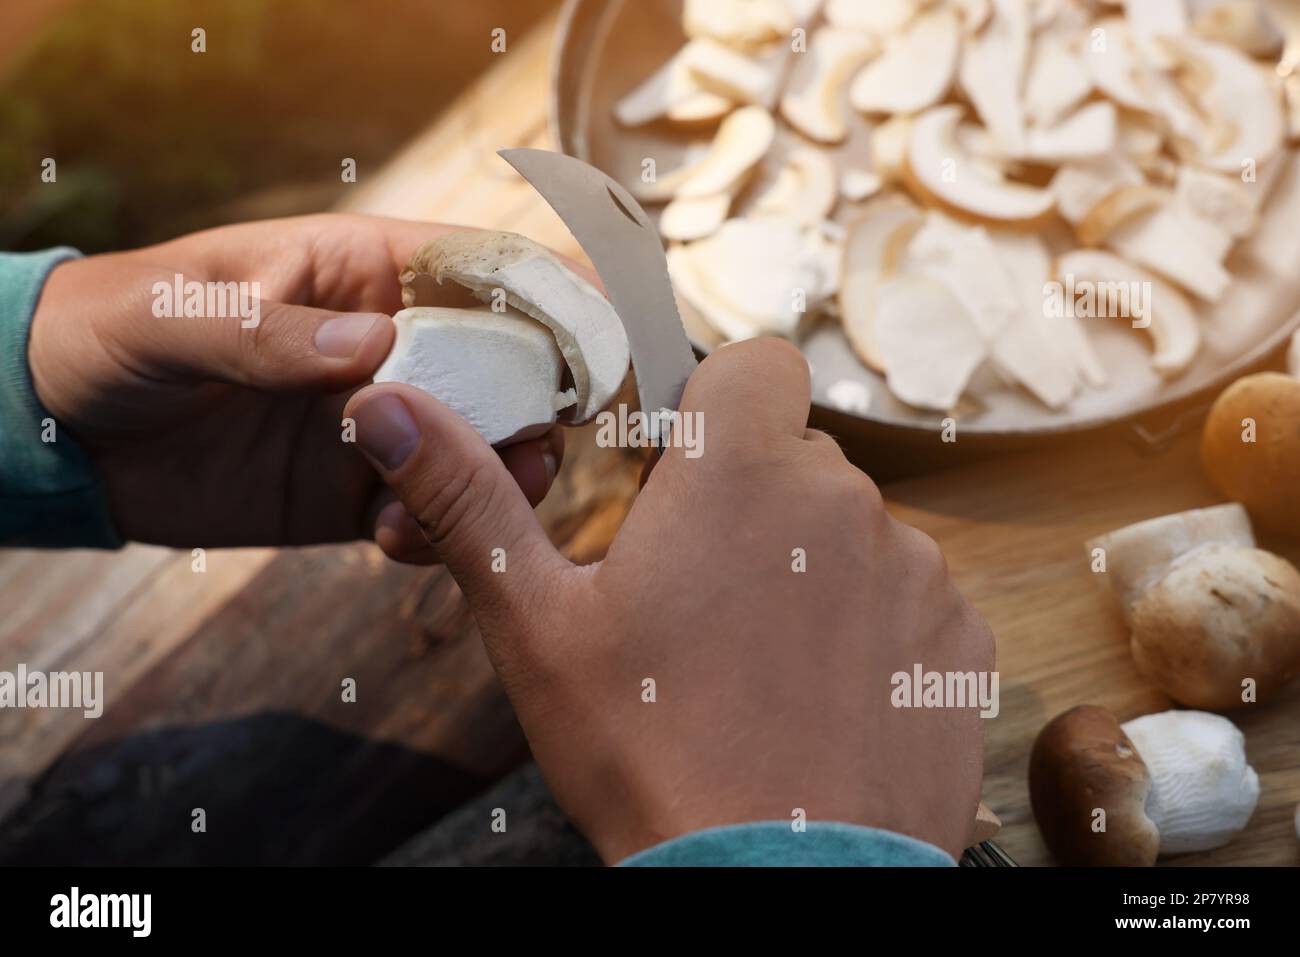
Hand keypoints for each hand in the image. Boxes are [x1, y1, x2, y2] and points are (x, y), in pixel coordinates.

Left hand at [28, 213, 561, 558]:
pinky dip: (435, 533)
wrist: (60, 434)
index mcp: (363, 273)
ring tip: (465, 511)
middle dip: (540, 410)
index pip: (486, 268)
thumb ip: (270, 333)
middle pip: (511, 369)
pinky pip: (428, 514)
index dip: (558, 293)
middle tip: (531, 455)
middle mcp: (392, 347)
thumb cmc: (114, 332)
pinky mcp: (355, 493)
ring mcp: (382, 424)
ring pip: (484, 450)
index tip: (611, 335)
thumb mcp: (177, 316)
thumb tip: (375, 350)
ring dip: (497, 483)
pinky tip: (392, 539)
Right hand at [343, 338, 993, 861]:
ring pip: (851, 532)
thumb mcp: (538, 627)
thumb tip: (387, 408)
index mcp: (740, 472)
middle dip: (751, 503)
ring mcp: (916, 571)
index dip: (720, 404)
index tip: (686, 469)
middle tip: (698, 596)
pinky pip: (909, 600)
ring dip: (811, 570)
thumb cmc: (649, 755)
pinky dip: (870, 630)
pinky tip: (821, 698)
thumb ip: (470, 502)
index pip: (757, 364)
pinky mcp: (958, 640)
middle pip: (796, 458)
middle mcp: (844, 502)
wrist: (772, 884)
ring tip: (759, 664)